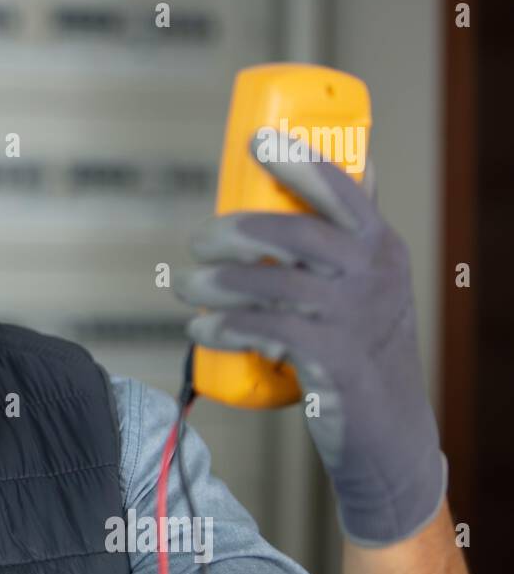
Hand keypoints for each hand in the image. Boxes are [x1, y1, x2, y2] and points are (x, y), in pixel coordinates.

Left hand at [171, 132, 446, 545]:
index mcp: (380, 247)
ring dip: (215, 283)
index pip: (343, 190)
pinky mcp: (333, 359)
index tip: (257, 141)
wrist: (387, 432)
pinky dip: (222, 327)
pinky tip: (199, 329)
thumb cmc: (363, 348)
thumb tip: (356, 165)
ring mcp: (355, 318)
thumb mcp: (368, 287)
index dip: (299, 161)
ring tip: (186, 288)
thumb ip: (349, 237)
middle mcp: (374, 276)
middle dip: (235, 231)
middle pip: (294, 234)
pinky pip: (264, 330)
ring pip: (271, 284)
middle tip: (199, 241)